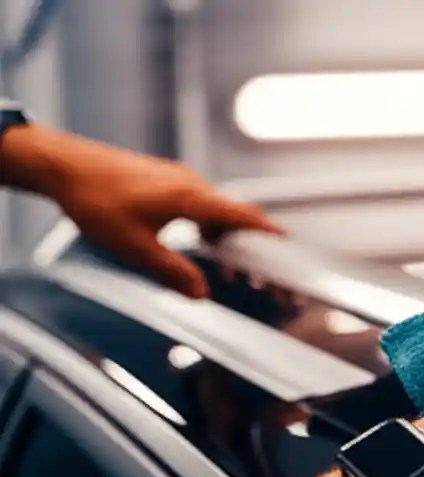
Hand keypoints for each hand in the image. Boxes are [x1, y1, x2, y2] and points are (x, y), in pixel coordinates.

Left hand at [0, 125, 282, 297]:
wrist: (65, 166)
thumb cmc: (97, 201)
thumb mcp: (136, 247)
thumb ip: (173, 272)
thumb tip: (199, 293)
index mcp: (192, 198)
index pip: (244, 216)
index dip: (269, 233)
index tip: (287, 246)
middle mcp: (192, 183)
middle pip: (234, 215)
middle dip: (250, 245)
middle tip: (257, 271)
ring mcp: (179, 178)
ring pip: (215, 209)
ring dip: (225, 236)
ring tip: (227, 265)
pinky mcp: (166, 178)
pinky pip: (199, 202)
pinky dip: (207, 224)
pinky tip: (197, 239)